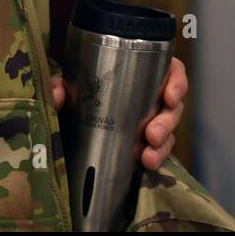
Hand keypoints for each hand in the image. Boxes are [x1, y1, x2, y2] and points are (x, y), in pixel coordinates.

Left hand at [50, 56, 185, 171]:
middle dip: (167, 122)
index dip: (176, 83)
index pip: (171, 71)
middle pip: (172, 106)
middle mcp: (152, 95)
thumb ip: (59, 85)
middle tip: (152, 135)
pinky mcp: (145, 142)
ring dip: (163, 144)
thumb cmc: (77, 90)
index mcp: (143, 71)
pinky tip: (147, 164)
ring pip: (168, 130)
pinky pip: (159, 149)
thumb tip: (58, 93)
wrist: (71, 120)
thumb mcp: (68, 84)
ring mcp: (150, 120)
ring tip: (148, 157)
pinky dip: (156, 157)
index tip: (170, 97)